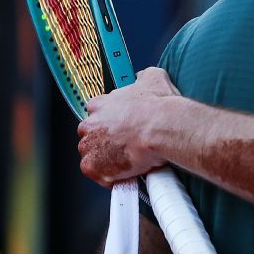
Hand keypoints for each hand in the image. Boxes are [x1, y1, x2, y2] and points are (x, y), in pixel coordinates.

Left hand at [77, 67, 179, 185]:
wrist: (164, 128)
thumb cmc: (159, 106)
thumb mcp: (153, 78)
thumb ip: (141, 78)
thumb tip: (141, 77)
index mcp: (99, 104)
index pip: (96, 113)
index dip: (111, 121)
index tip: (122, 126)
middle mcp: (89, 124)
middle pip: (92, 136)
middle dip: (106, 141)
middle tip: (127, 144)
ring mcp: (89, 147)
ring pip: (94, 156)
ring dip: (108, 159)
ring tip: (131, 160)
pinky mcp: (93, 167)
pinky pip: (99, 175)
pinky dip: (111, 177)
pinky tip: (129, 172)